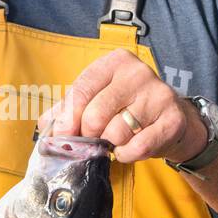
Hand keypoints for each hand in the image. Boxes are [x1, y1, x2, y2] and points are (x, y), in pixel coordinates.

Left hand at [39, 48, 210, 164]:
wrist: (169, 120)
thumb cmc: (126, 108)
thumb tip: (45, 126)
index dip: (68, 118)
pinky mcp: (172, 120)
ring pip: (116, 132)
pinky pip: (137, 147)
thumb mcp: (97, 99)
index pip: (81, 90)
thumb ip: (68, 109)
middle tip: (93, 139)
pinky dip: (126, 155)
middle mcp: (138, 73)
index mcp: (115, 62)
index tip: (63, 136)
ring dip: (110, 144)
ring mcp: (158, 95)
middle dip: (89, 135)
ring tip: (115, 139)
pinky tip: (128, 149)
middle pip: (96, 114)